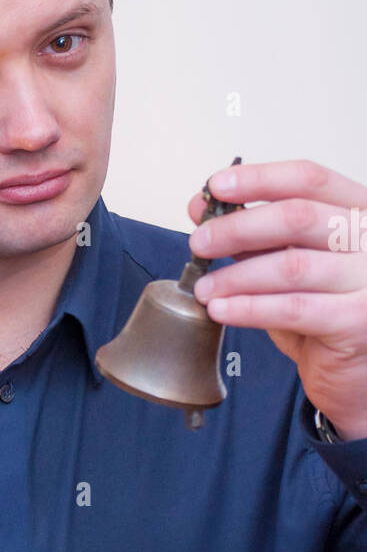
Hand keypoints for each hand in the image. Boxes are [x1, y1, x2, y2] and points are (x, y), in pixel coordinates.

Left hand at [186, 160, 366, 441]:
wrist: (355, 373)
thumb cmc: (325, 312)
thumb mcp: (290, 263)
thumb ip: (256, 235)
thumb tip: (202, 208)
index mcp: (359, 212)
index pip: (309, 179)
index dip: (259, 179)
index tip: (216, 188)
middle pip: (297, 216)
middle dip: (238, 228)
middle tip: (200, 242)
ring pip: (291, 265)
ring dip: (236, 275)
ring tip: (204, 287)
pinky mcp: (357, 320)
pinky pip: (293, 309)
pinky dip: (249, 308)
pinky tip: (222, 309)